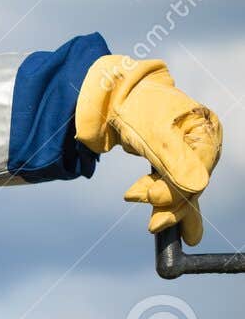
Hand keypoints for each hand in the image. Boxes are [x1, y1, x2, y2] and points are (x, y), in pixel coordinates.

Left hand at [75, 54, 221, 243]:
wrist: (112, 92)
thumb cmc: (135, 106)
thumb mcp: (155, 133)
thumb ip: (176, 161)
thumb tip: (197, 188)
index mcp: (206, 130)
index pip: (199, 171)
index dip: (178, 192)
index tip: (149, 200)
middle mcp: (203, 142)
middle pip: (193, 183)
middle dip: (172, 205)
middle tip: (152, 225)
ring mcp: (189, 151)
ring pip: (182, 188)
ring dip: (167, 206)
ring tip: (153, 225)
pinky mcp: (172, 158)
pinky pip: (173, 185)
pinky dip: (165, 201)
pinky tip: (164, 222)